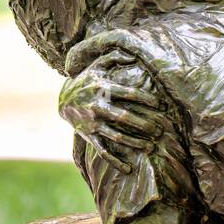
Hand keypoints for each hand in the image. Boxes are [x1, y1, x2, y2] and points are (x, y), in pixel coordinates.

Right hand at [58, 55, 169, 173]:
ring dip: (135, 142)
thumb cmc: (87, 80)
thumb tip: (133, 54)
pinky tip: (129, 169)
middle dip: (144, 124)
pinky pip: (103, 151)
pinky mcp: (90, 136)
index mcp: (104, 89)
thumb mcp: (97, 65)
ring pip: (117, 136)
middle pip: (125, 117)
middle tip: (160, 129)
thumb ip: (115, 57)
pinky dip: (115, 161)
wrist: (63, 99)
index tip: (160, 104)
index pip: (129, 94)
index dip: (146, 99)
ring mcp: (94, 124)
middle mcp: (99, 107)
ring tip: (151, 147)